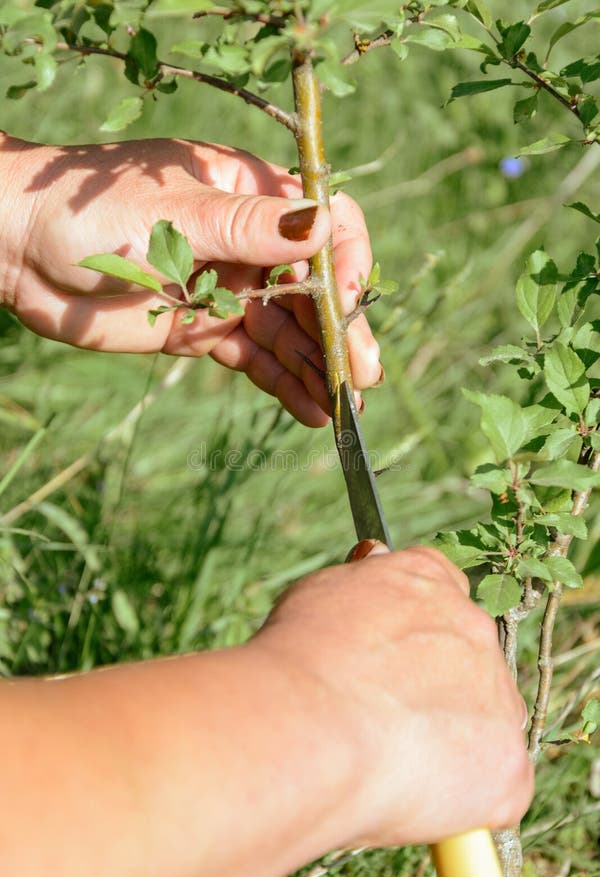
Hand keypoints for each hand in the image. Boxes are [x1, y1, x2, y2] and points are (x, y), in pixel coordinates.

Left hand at [1, 135, 380, 425]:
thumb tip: (324, 223)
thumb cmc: (88, 211)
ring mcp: (226, 287)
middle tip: (360, 378)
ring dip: (317, 366)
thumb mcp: (174, 216)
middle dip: (339, 332)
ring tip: (343, 409)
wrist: (17, 251)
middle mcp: (248, 241)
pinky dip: (281, 383)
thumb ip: (250, 228)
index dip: (342, 263)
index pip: (324, 222)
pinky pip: (254, 357)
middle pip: (313, 288)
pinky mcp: (203, 328)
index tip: (343, 304)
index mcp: (248, 194)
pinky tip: (309, 409)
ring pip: (287, 330)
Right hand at [251, 545, 533, 847]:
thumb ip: (363, 581)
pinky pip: (492, 788)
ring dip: (447, 743)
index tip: (387, 657)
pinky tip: (405, 795)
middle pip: (466, 661)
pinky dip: (457, 800)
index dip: (415, 629)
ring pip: (483, 725)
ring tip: (384, 762)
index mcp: (430, 581)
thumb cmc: (303, 657)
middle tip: (376, 717)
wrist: (313, 725)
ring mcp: (499, 698)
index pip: (442, 592)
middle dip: (431, 687)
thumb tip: (374, 557)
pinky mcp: (509, 767)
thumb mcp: (323, 593)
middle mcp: (475, 630)